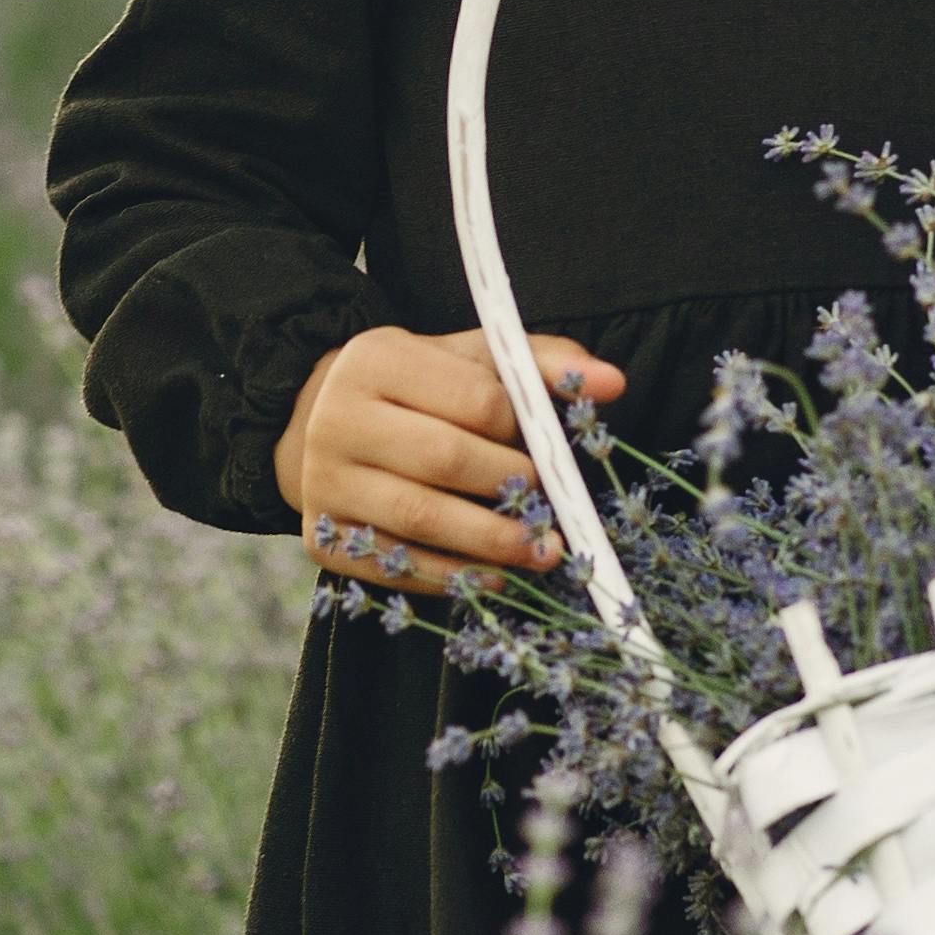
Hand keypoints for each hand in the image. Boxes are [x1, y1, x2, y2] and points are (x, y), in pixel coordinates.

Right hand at [282, 322, 617, 594]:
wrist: (321, 425)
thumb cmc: (416, 392)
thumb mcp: (468, 361)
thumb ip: (540, 365)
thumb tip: (612, 382)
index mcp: (377, 359)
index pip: (474, 398)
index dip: (521, 430)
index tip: (542, 449)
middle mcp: (338, 417)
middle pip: (445, 458)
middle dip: (512, 490)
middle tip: (553, 512)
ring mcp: (323, 481)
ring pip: (420, 518)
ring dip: (491, 543)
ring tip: (540, 554)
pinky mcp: (322, 535)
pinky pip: (396, 564)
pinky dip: (452, 576)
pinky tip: (493, 576)